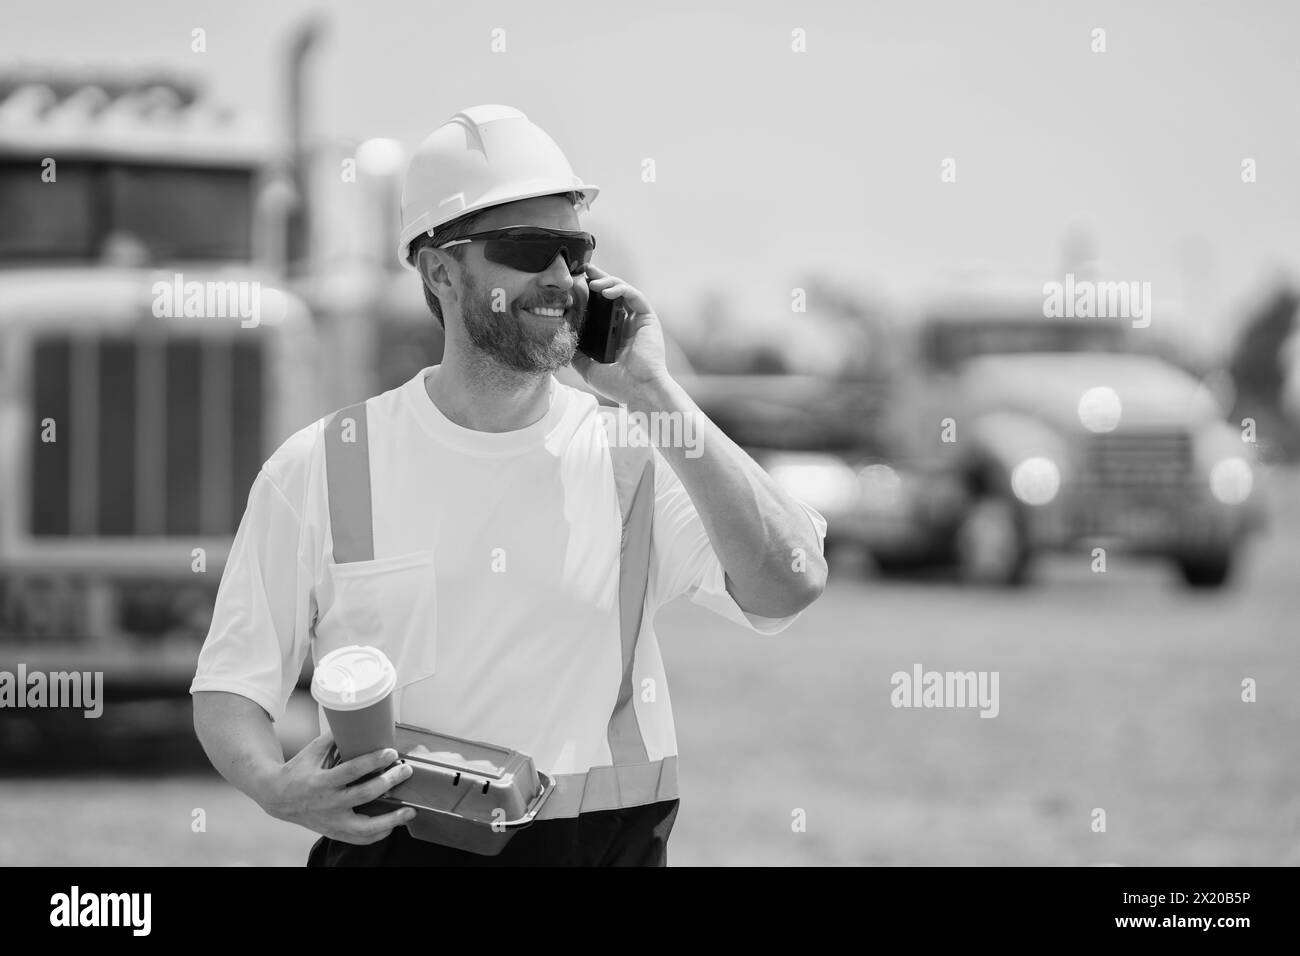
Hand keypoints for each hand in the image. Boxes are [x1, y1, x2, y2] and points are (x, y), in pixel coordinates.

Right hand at [259, 731, 415, 844]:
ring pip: (364, 827)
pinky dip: (377, 835)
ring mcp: (331, 821)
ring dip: (390, 820)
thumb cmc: (298, 770)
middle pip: (363, 795)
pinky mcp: (334, 832)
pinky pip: (359, 839)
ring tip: (409, 811)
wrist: (277, 798)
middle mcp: (327, 803)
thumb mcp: (313, 750)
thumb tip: (360, 718)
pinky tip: (393, 826)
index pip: (351, 771)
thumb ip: (336, 737)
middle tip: (405, 770)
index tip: (391, 752)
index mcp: (321, 781)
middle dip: (388, 782)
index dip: (372, 761)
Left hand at [571, 264, 673, 405]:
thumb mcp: (587, 367)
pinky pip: (635, 296)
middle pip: (612, 293)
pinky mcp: (648, 318)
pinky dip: (621, 289)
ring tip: (592, 282)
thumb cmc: (618, 384)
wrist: (637, 391)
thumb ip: (576, 353)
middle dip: (598, 279)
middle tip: (582, 270)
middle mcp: (627, 323)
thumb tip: (561, 339)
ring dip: (607, 281)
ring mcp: (638, 320)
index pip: (601, 306)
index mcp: (614, 333)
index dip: (589, 293)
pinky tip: (606, 291)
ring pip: (623, 290)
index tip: (574, 285)